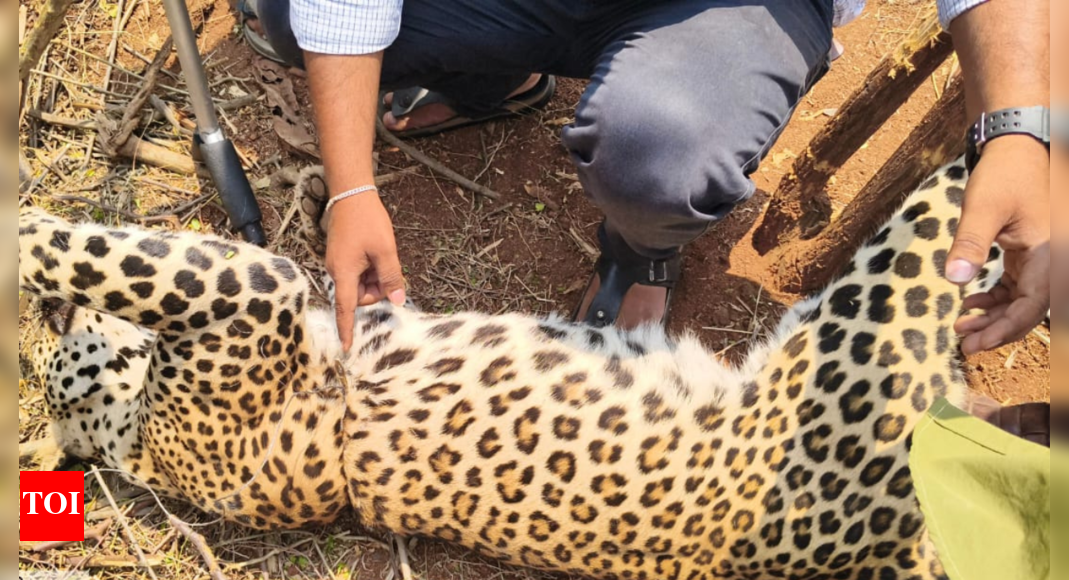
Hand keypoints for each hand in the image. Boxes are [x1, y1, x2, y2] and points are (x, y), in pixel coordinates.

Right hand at [325, 194, 405, 352]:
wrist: (351, 194)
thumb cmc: (368, 220)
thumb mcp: (386, 251)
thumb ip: (392, 278)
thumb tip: (398, 301)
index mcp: (344, 273)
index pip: (346, 309)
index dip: (347, 329)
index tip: (347, 348)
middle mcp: (337, 272)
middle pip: (360, 296)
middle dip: (376, 289)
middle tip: (388, 267)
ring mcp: (339, 264)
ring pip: (361, 284)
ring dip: (375, 277)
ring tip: (381, 255)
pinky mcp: (342, 257)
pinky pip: (359, 273)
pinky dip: (370, 268)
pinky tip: (376, 253)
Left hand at [951, 137, 1049, 354]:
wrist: (1016, 147)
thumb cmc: (1004, 174)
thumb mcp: (982, 209)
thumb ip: (969, 244)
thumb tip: (954, 280)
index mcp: (1048, 253)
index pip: (1032, 305)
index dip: (1005, 328)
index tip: (977, 343)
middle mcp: (1050, 259)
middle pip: (1028, 309)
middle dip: (997, 329)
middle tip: (964, 345)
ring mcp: (1040, 257)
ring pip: (1022, 300)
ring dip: (993, 317)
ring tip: (961, 328)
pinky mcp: (1027, 253)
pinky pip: (1016, 286)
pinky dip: (995, 299)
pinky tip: (970, 304)